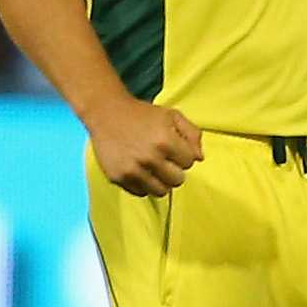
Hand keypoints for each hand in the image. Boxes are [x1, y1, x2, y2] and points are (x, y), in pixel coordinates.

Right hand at [88, 95, 203, 196]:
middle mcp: (149, 157)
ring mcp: (132, 170)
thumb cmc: (142, 114)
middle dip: (175, 171)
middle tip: (165, 161)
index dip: (183, 155)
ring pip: (161, 191)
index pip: (189, 162)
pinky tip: (140, 171)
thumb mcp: (172, 115)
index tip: (174, 149)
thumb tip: (199, 158)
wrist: (107, 113)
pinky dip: (143, 185)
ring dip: (161, 182)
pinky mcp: (117, 177)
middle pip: (177, 180)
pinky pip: (140, 193)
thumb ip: (192, 134)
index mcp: (165, 141)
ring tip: (155, 169)